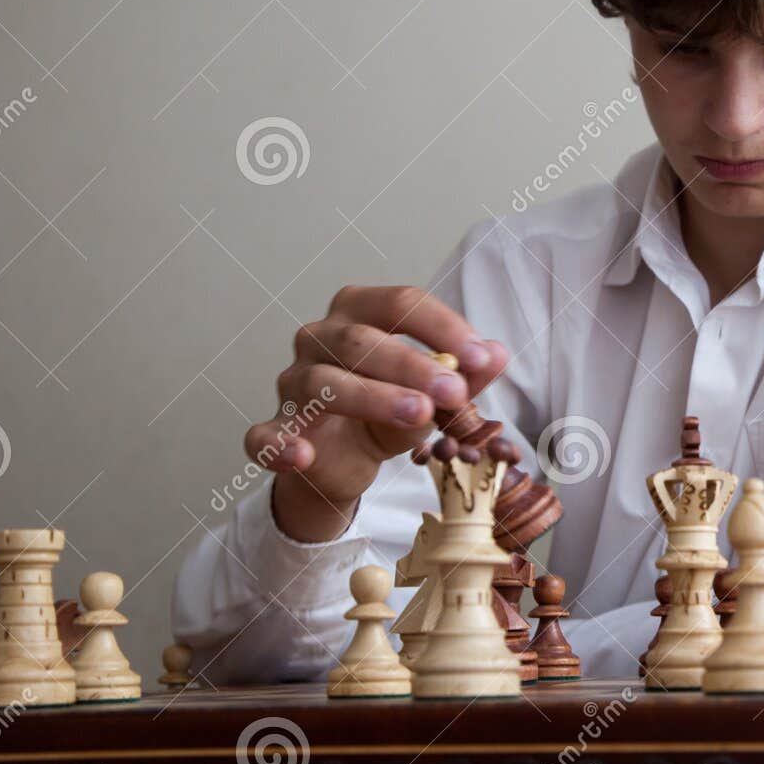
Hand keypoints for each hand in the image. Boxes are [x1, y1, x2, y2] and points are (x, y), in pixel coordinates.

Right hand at [244, 285, 509, 542]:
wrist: (344, 460)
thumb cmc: (389, 410)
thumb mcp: (434, 393)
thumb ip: (466, 374)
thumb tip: (498, 353)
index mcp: (360, 312)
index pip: (400, 303)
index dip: (443, 327)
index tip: (480, 357)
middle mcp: (320, 337)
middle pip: (361, 341)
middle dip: (413, 366)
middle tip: (455, 394)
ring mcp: (292, 382)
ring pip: (323, 382)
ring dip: (372, 398)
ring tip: (418, 417)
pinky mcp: (275, 428)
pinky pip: (265, 434)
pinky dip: (279, 444)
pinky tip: (303, 455)